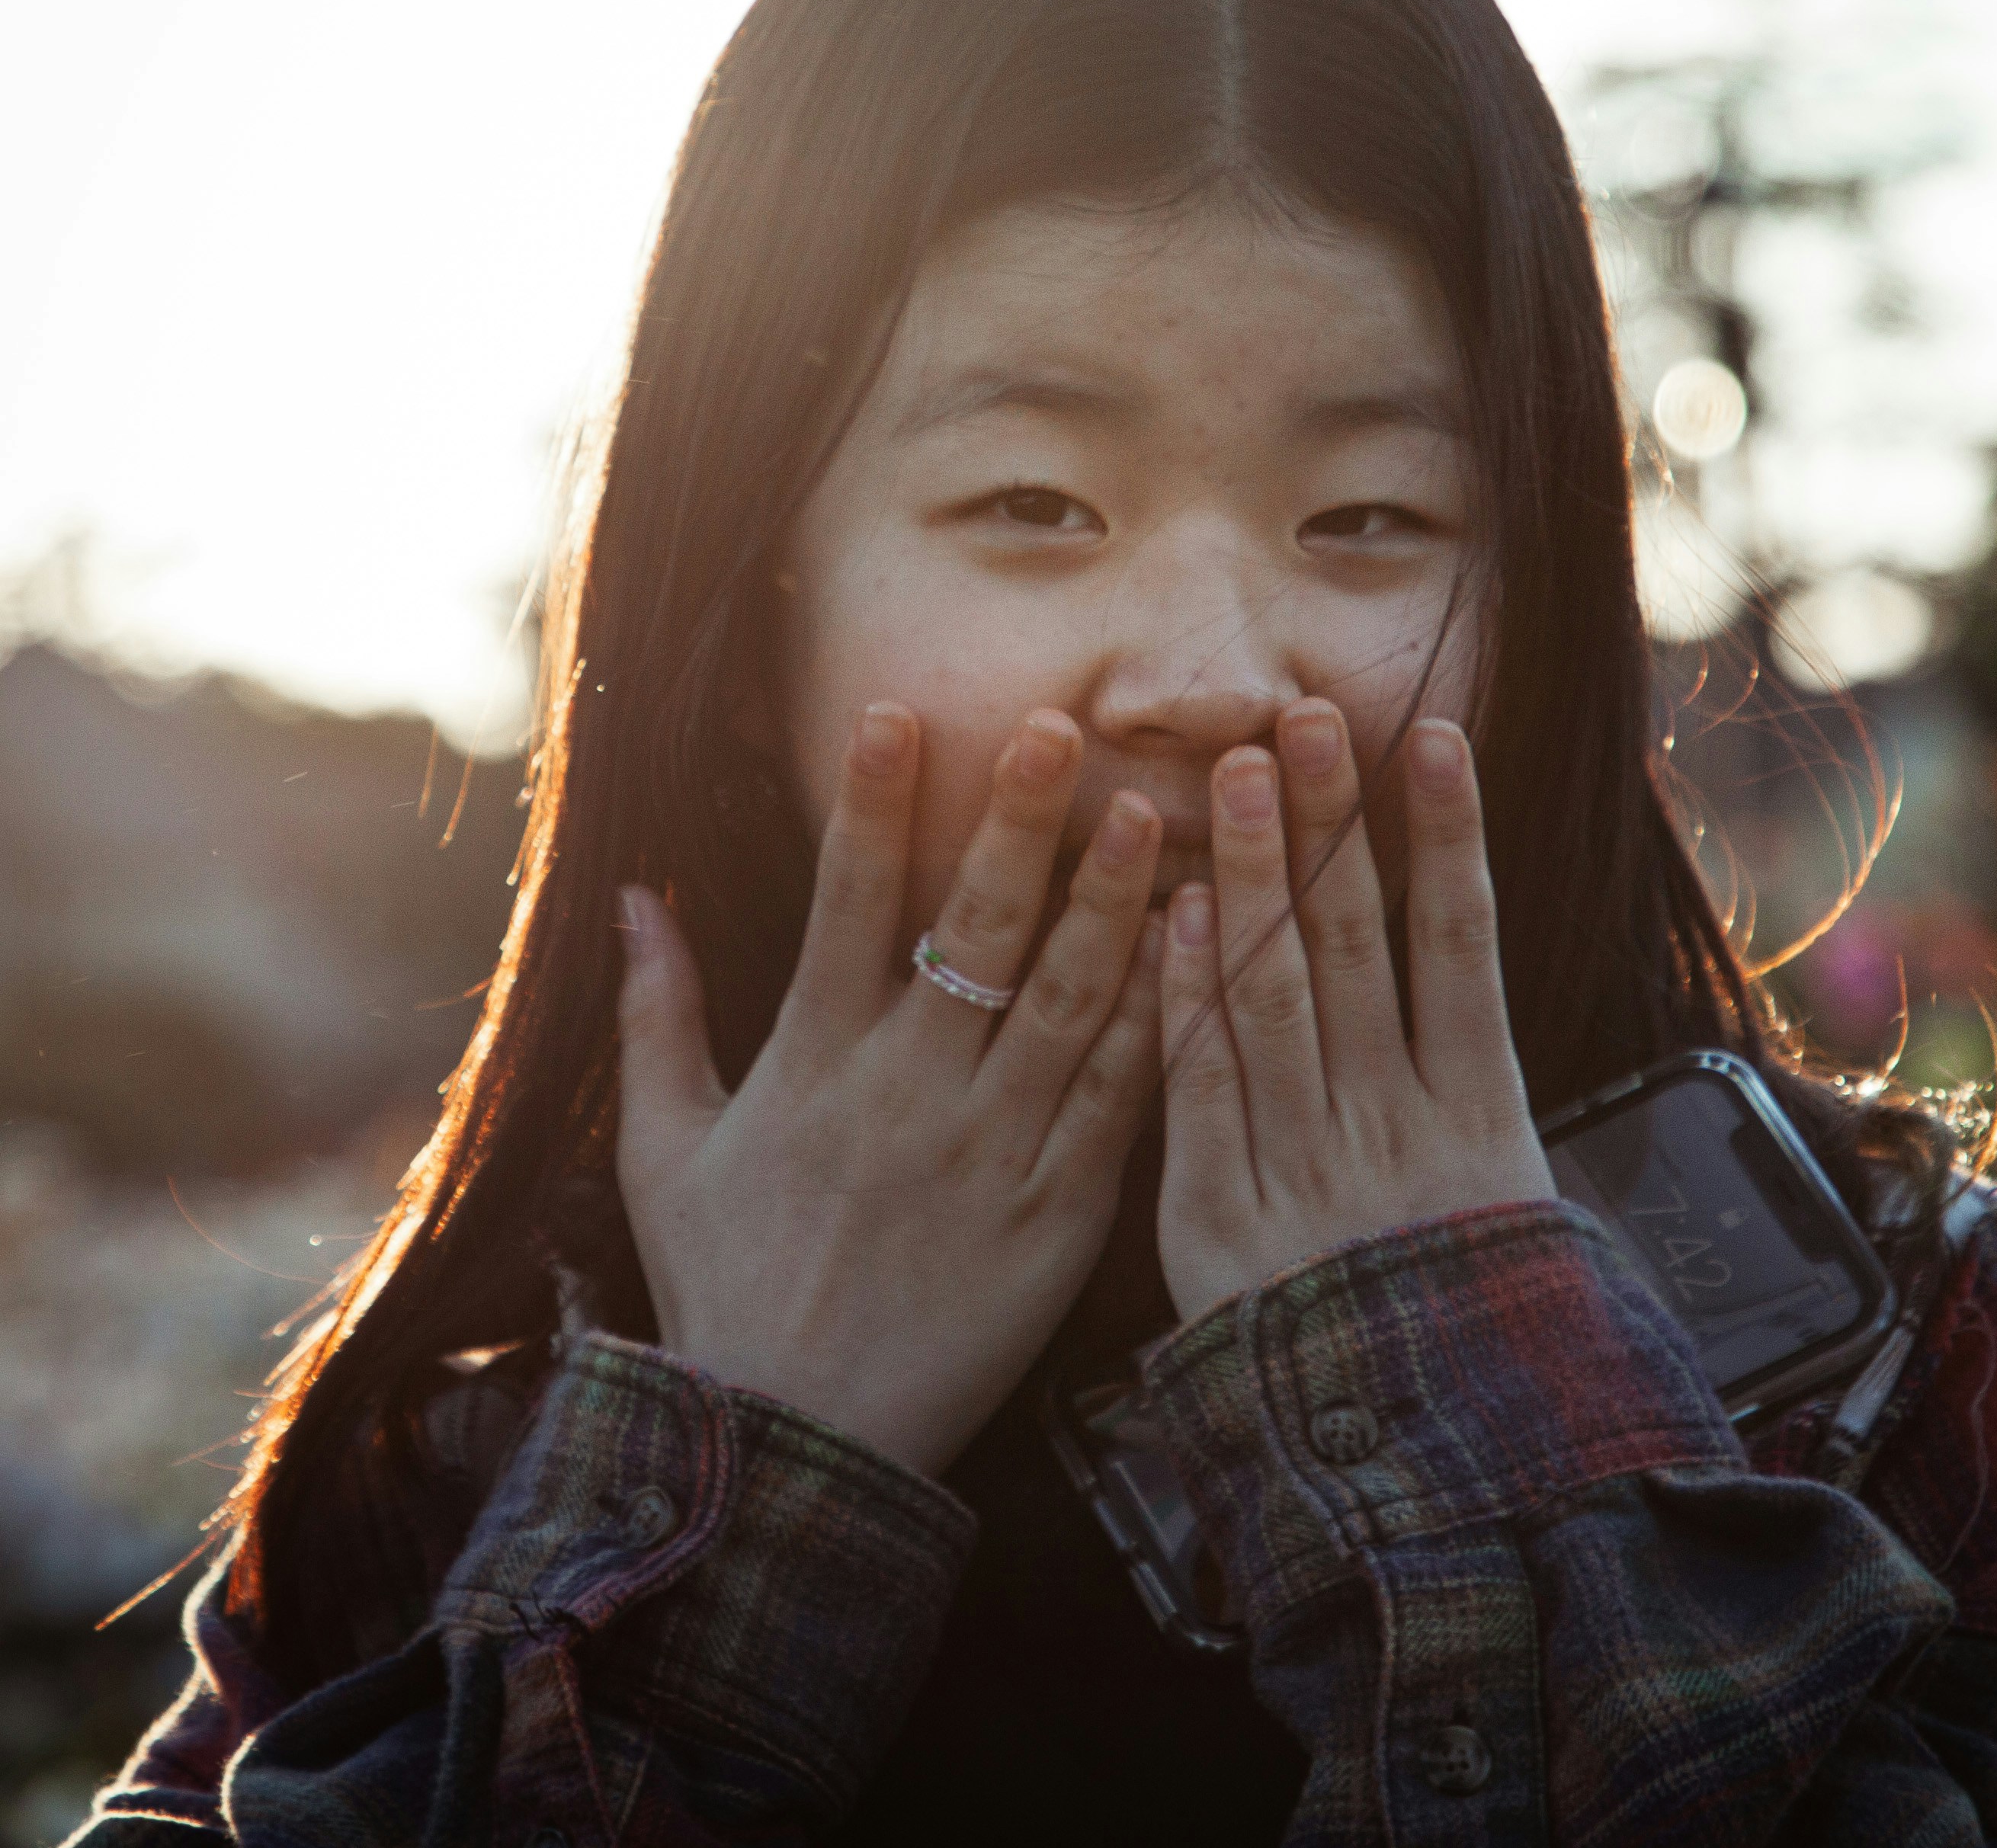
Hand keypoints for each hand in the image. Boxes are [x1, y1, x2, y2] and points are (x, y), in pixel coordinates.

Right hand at [615, 702, 1164, 1473]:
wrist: (799, 1450)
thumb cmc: (724, 1286)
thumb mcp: (665, 1149)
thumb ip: (656, 1014)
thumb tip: (634, 895)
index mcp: (813, 1062)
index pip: (847, 902)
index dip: (875, 804)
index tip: (904, 712)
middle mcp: (907, 1092)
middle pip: (978, 931)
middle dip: (1019, 820)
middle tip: (1065, 725)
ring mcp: (991, 1151)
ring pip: (1068, 1001)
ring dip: (1111, 899)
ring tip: (1152, 810)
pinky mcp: (1059, 1213)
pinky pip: (1119, 1098)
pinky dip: (1160, 1019)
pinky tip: (1195, 947)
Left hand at [1156, 703, 1555, 1324]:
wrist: (1434, 1486)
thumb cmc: (1482, 1340)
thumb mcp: (1515, 1209)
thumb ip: (1477, 1093)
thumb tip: (1463, 971)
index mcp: (1480, 1118)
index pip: (1463, 942)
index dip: (1449, 833)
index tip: (1430, 735)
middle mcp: (1393, 1127)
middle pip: (1359, 945)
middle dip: (1332, 825)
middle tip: (1303, 716)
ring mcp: (1307, 1171)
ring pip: (1278, 995)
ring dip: (1253, 876)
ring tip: (1237, 770)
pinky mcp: (1225, 1223)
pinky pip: (1203, 1092)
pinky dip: (1187, 1001)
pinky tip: (1171, 914)